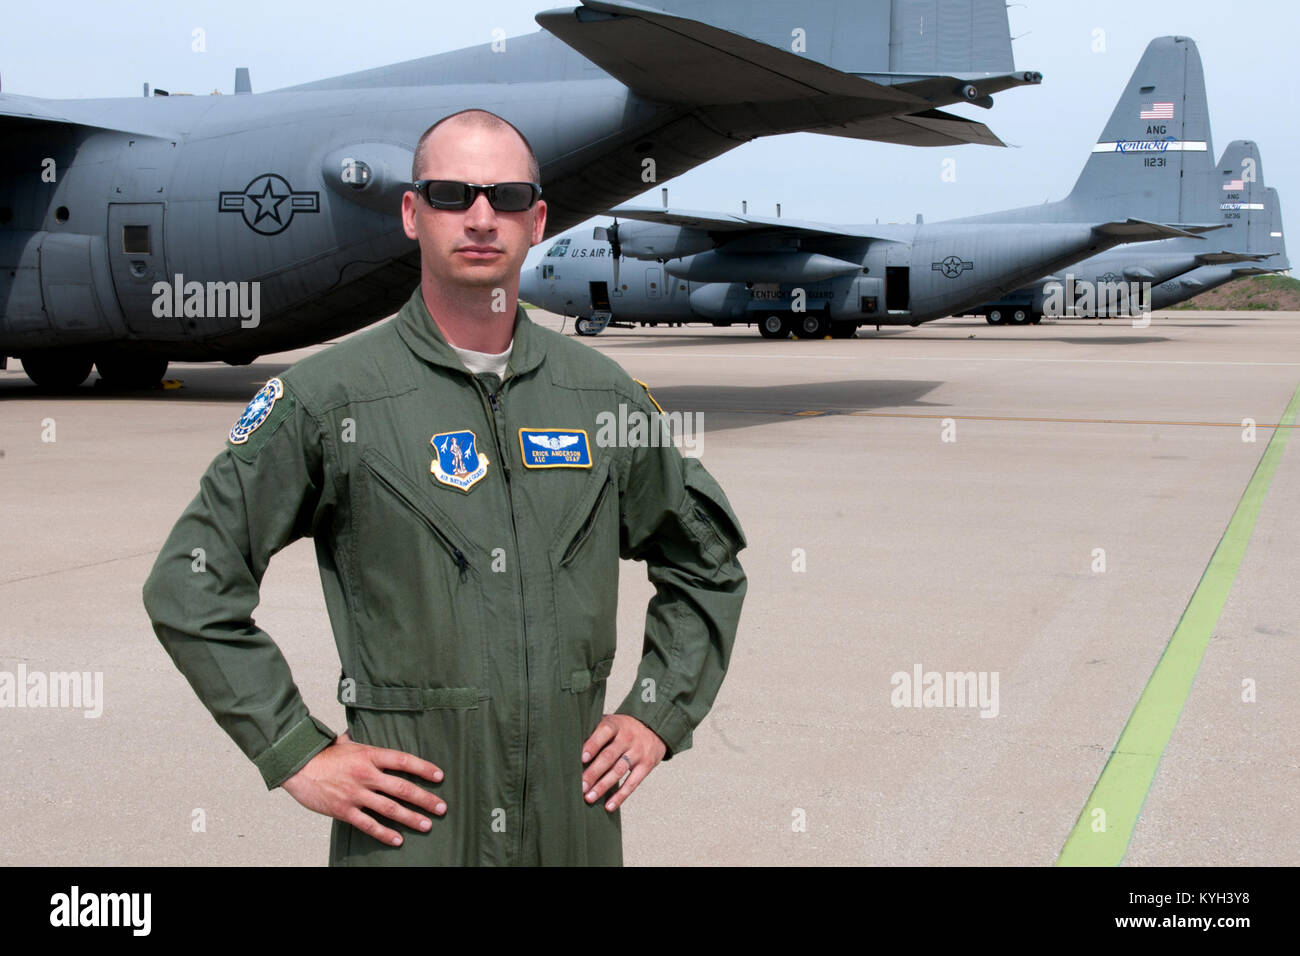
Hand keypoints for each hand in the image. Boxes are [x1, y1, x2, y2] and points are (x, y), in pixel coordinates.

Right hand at [282, 731, 445, 846]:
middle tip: (441, 807)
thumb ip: (357, 740)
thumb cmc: (322, 754)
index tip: (439, 776)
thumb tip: (356, 732)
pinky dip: (384, 833)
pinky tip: (398, 840)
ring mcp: (356, 793)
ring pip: (390, 808)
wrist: (297, 767)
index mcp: (369, 754)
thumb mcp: (345, 742)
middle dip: (425, 799)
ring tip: (427, 825)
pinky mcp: (344, 810)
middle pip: (402, 787)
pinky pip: (368, 824)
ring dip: (411, 818)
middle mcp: (366, 774)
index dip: (424, 768)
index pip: (404, 761)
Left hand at [581, 714, 666, 810]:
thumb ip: (594, 731)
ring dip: (603, 786)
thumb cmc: (622, 729)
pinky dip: (620, 796)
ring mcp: (638, 752)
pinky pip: (633, 783)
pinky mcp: (646, 765)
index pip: (604, 732)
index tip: (581, 758)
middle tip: (581, 786)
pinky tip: (609, 806)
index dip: (593, 745)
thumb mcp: (611, 723)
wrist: (654, 728)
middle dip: (594, 772)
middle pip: (609, 756)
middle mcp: (627, 737)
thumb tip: (568, 747)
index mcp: (616, 725)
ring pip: (618, 771)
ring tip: (589, 798)